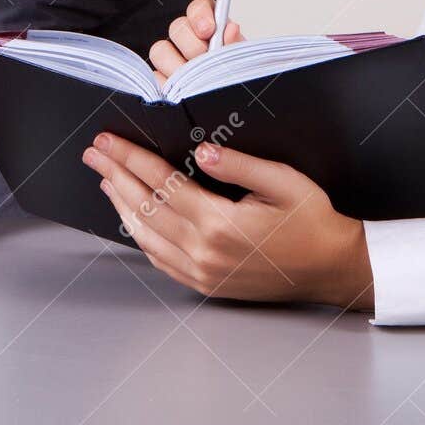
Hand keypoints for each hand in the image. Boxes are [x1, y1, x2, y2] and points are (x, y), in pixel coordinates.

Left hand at [82, 133, 373, 311]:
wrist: (331, 268)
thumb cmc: (312, 221)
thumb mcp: (284, 182)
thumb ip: (240, 165)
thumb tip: (201, 150)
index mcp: (220, 224)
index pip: (162, 183)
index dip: (131, 158)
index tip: (109, 140)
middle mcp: (204, 252)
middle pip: (145, 207)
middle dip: (116, 175)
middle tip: (94, 152)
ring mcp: (202, 273)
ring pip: (146, 236)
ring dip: (122, 204)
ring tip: (106, 178)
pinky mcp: (206, 284)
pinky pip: (160, 259)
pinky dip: (140, 235)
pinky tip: (133, 217)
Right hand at [149, 0, 244, 86]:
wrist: (234, 103)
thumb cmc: (236, 76)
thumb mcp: (242, 60)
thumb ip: (236, 44)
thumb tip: (231, 29)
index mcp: (210, 27)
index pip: (198, 8)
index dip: (200, 15)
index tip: (209, 30)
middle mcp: (189, 39)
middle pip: (177, 28)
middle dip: (192, 45)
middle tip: (205, 60)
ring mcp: (173, 59)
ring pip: (160, 51)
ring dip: (178, 67)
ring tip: (196, 82)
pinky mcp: (162, 80)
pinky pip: (156, 77)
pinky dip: (168, 85)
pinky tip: (184, 93)